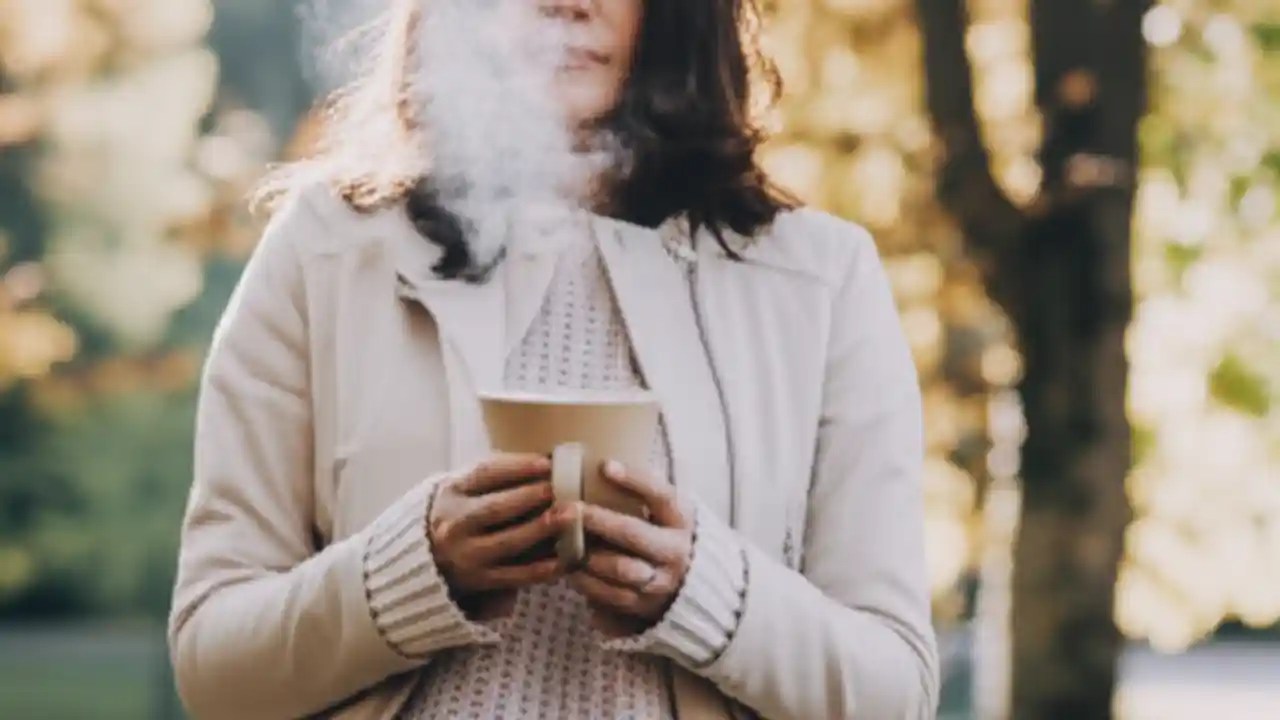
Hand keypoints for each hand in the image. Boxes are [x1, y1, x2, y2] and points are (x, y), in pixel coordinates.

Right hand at [429, 453, 571, 620]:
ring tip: (569, 515)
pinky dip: (542, 568)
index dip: (516, 467)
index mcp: (452, 493)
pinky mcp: (481, 581)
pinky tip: (565, 558)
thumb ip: (496, 475)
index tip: (546, 463)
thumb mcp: (465, 487)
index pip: (484, 474)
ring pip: (508, 542)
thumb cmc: (463, 511)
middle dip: (529, 497)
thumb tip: (546, 462)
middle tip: (559, 489)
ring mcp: (467, 555)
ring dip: (541, 528)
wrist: (429, 555)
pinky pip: (516, 576)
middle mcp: (455, 524)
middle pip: (495, 509)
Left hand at [567, 460, 693, 635]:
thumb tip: (600, 464)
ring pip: (618, 568)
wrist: (692, 582)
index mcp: (681, 519)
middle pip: (633, 533)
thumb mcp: (665, 509)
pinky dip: (585, 580)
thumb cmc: (665, 531)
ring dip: (586, 553)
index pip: (660, 494)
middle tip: (568, 507)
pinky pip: (609, 594)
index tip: (605, 465)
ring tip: (562, 539)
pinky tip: (568, 565)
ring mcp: (660, 581)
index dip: (634, 479)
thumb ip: (642, 492)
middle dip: (597, 519)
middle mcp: (675, 551)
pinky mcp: (643, 605)